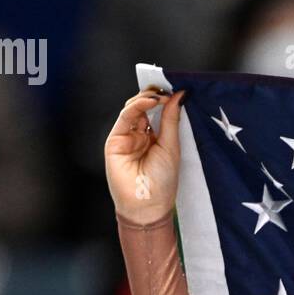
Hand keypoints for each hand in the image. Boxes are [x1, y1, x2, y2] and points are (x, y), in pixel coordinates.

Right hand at [104, 87, 185, 225]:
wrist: (147, 205)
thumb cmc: (162, 182)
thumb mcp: (171, 147)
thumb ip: (171, 121)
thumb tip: (178, 96)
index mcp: (156, 139)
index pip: (158, 113)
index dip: (165, 101)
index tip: (177, 90)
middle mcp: (141, 136)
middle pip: (145, 109)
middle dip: (155, 96)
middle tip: (167, 89)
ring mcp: (127, 137)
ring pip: (134, 110)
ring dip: (146, 99)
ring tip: (160, 95)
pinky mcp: (115, 139)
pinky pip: (125, 118)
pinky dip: (136, 107)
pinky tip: (149, 102)